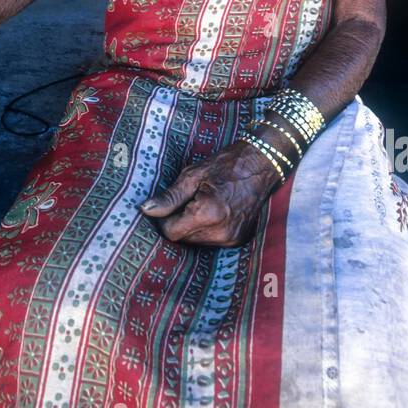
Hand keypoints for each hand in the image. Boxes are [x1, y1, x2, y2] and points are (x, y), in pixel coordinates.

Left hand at [138, 140, 284, 247]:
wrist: (261, 165)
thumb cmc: (225, 166)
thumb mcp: (192, 175)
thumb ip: (169, 197)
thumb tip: (145, 210)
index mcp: (208, 213)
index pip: (171, 232)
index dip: (164, 219)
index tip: (167, 205)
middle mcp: (221, 231)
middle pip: (182, 239)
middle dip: (178, 222)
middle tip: (185, 201)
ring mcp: (231, 238)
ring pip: (196, 242)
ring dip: (191, 227)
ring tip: (200, 204)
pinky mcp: (238, 240)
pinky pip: (211, 241)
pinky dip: (206, 230)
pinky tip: (212, 212)